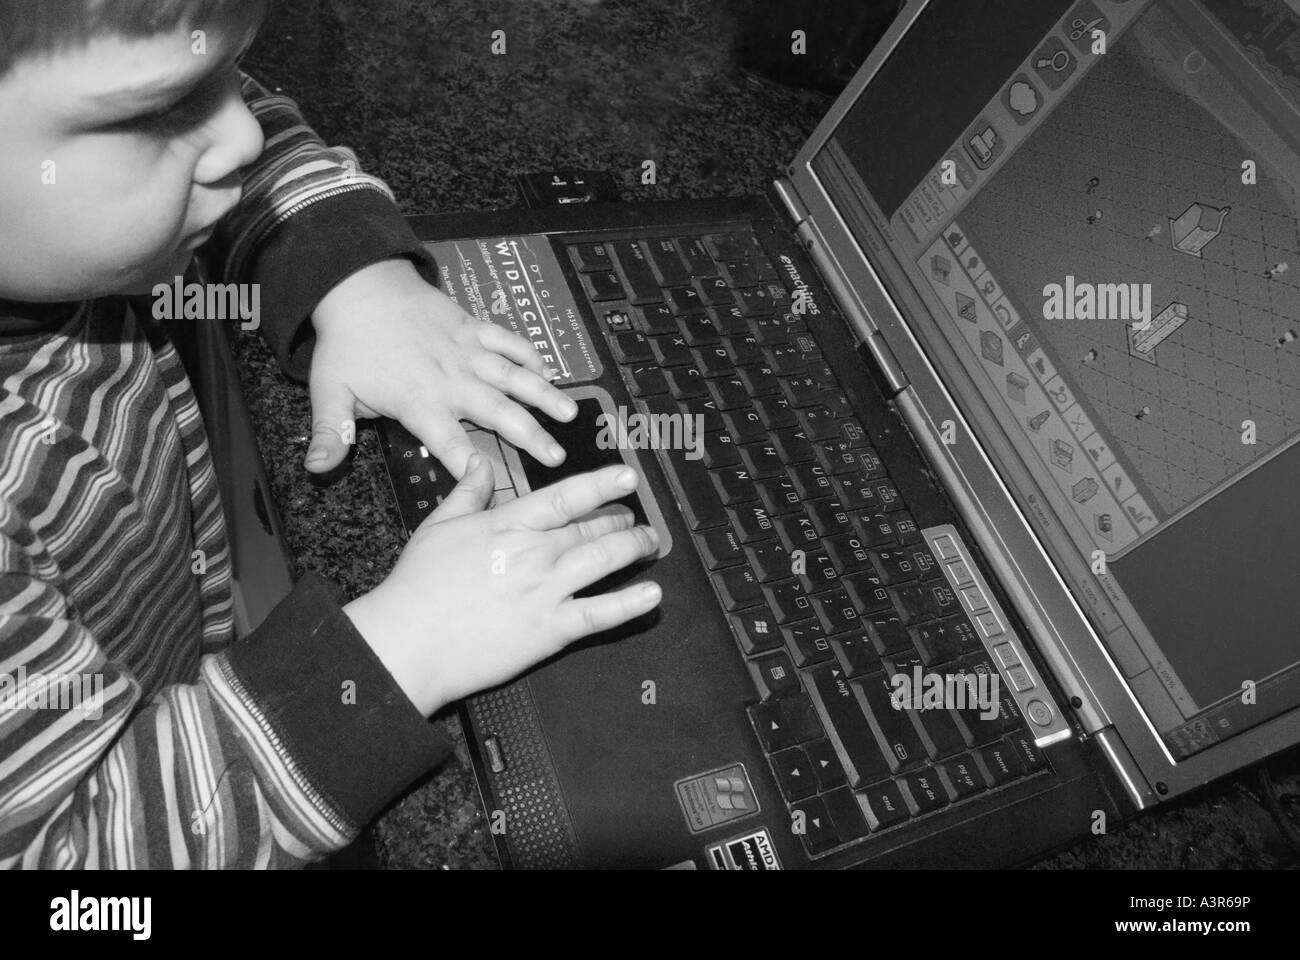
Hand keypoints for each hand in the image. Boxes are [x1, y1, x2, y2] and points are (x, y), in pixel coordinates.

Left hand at [305, 258, 577, 476]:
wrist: (358, 285)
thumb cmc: (347, 344)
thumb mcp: (330, 391)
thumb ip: (331, 433)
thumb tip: (316, 470)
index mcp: (418, 402)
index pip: (449, 443)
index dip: (470, 467)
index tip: (493, 486)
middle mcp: (450, 379)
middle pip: (496, 412)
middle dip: (529, 435)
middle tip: (556, 457)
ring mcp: (466, 351)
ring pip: (512, 376)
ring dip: (542, 395)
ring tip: (570, 414)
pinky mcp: (473, 326)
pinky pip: (508, 340)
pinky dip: (530, 354)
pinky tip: (551, 371)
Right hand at [343, 458, 661, 715]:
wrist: (407, 643)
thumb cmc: (416, 588)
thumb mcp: (437, 526)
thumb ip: (466, 491)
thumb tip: (478, 462)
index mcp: (507, 525)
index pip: (567, 496)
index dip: (602, 483)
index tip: (627, 475)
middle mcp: (534, 553)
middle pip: (591, 528)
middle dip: (619, 519)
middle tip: (634, 517)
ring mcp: (545, 591)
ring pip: (604, 560)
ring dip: (633, 548)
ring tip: (650, 542)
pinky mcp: (550, 630)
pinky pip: (600, 613)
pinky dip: (631, 603)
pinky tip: (652, 594)